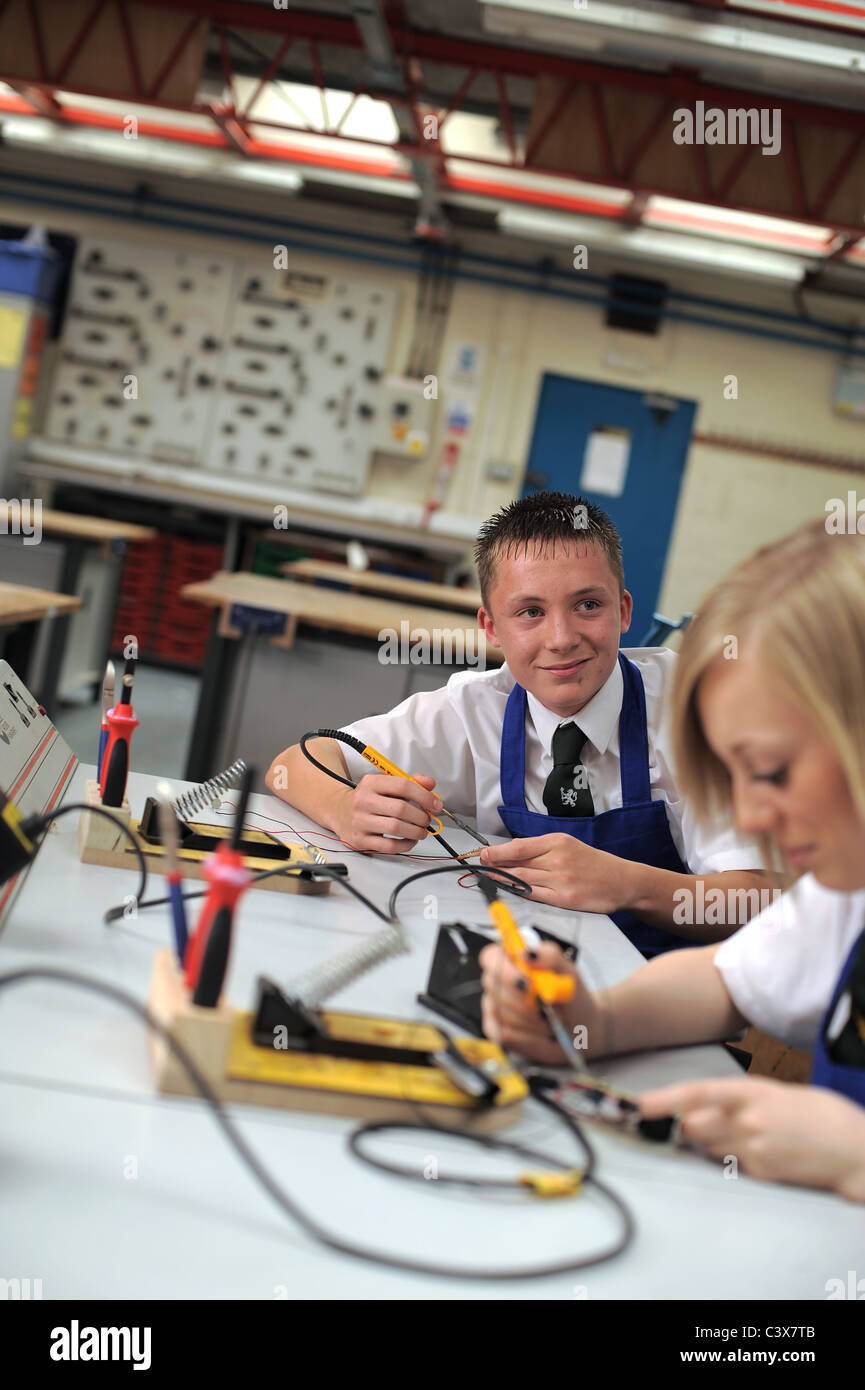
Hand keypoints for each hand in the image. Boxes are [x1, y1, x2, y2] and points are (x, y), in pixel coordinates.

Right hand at [334, 772, 441, 853]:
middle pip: (401, 809)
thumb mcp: (385, 784)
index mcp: (371, 783)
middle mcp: (363, 801)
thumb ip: (410, 781)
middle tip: (427, 820)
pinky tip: (410, 840)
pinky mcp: (359, 840)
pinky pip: (389, 846)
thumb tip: (430, 784)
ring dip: (416, 831)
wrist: (338, 810)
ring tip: (421, 831)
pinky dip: (406, 845)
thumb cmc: (367, 798)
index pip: (403, 786)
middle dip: (421, 816)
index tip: (435, 804)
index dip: (424, 796)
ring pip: (396, 828)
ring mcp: (360, 821)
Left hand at [479, 834, 629, 913]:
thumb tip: (513, 851)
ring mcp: (561, 879)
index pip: (519, 847)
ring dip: (501, 879)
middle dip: (495, 865)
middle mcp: (558, 859)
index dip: (498, 851)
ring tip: (488, 878)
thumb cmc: (595, 864)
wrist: (623, 882)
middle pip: (517, 863)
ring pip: (522, 879)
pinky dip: (518, 892)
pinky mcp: (564, 899)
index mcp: (558, 842)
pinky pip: (534, 895)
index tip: (484, 853)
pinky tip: (508, 890)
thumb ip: (542, 849)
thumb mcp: (569, 846)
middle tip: (480, 866)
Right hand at [479, 941, 600, 1065]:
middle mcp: (497, 982)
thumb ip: (549, 956)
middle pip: (493, 985)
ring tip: (550, 1019)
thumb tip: (525, 954)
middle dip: (523, 999)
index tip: (528, 983)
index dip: (505, 970)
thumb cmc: (570, 995)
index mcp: (511, 961)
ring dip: (531, 1019)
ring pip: (500, 1011)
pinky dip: (528, 1035)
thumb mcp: (568, 972)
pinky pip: (504, 1033)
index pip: (490, 957)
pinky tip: (540, 1032)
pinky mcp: (495, 1031)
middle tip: (546, 1006)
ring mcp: (493, 1007)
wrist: (580, 1028)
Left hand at [640, 1076, 864, 1200]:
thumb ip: (740, 1098)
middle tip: (701, 1121)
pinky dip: (734, 1159)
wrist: (854, 1148)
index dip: (664, 1099)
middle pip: (694, 1126)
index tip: (639, 1103)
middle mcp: (748, 1121)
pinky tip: (760, 1152)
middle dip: (690, 1124)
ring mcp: (754, 1150)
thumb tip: (706, 1107)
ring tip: (742, 1135)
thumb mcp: (778, 1092)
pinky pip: (731, 1166)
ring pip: (708, 1147)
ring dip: (711, 1142)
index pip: (697, 1094)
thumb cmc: (819, 1113)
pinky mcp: (761, 1174)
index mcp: (752, 1091)